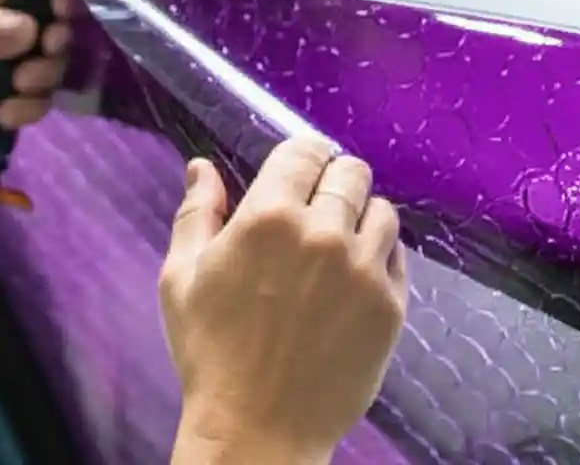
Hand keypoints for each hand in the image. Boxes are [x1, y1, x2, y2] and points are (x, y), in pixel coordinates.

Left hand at [0, 0, 73, 167]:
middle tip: (44, 52)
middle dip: (54, 40)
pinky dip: (30, 105)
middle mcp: (0, 15)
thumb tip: (31, 29)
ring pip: (53, 58)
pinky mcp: (15, 92)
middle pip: (53, 16)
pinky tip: (4, 115)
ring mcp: (9, 56)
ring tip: (17, 87)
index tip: (59, 11)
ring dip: (43, 75)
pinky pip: (42, 94)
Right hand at [161, 137, 407, 463]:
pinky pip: (397, 256)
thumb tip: (202, 166)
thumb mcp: (182, 278)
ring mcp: (363, 270)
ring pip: (383, 210)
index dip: (304, 156)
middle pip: (351, 172)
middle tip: (320, 208)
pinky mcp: (390, 304)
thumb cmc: (211, 354)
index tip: (301, 169)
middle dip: (334, 181)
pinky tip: (354, 279)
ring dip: (362, 218)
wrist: (258, 429)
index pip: (306, 151)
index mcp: (268, 218)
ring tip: (339, 245)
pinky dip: (380, 257)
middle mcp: (323, 234)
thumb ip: (197, 213)